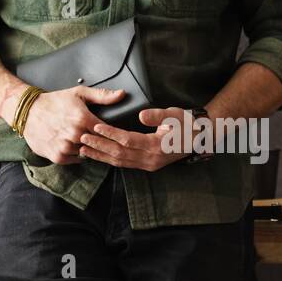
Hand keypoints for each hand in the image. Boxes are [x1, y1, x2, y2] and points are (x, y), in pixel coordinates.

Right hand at [13, 84, 127, 164]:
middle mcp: (75, 134)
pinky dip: (74, 154)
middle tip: (96, 137)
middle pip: (97, 144)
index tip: (113, 134)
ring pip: (86, 152)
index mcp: (83, 118)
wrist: (28, 111)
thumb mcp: (78, 93)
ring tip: (79, 138)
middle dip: (99, 141)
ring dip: (86, 148)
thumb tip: (122, 94)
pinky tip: (70, 143)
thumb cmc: (54, 101)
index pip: (107, 132)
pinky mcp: (57, 156)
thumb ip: (102, 96)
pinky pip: (74, 160)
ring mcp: (65, 147)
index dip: (111, 133)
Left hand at [78, 106, 192, 171]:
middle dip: (100, 146)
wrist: (199, 139)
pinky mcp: (147, 165)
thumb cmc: (186, 124)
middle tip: (82, 138)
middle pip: (120, 153)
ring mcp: (149, 164)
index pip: (128, 140)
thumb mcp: (175, 115)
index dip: (111, 134)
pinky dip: (109, 160)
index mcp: (157, 145)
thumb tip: (142, 116)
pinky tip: (98, 156)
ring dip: (101, 156)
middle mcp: (151, 158)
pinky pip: (125, 164)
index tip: (96, 127)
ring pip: (120, 162)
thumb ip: (158, 116)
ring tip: (84, 149)